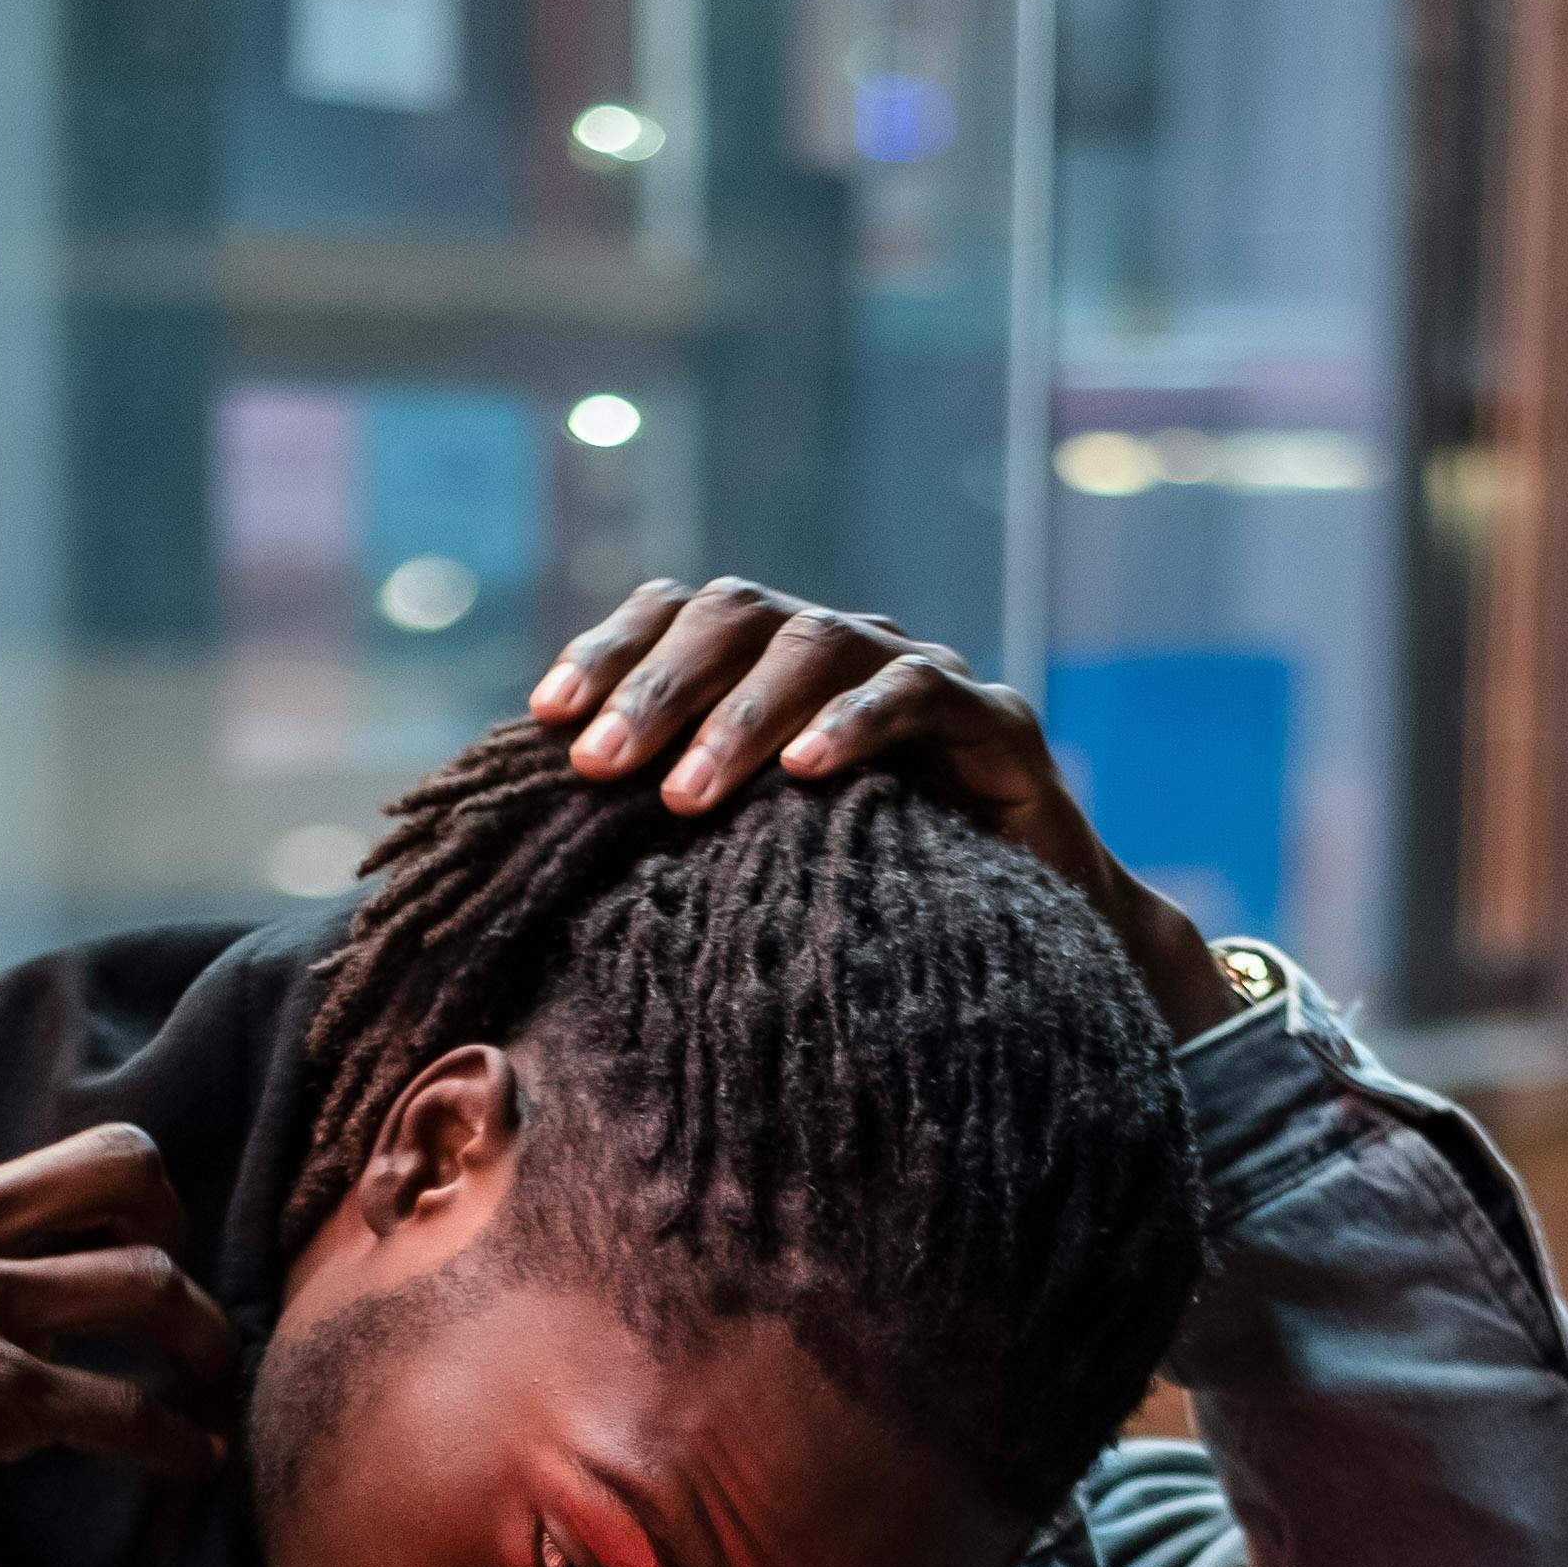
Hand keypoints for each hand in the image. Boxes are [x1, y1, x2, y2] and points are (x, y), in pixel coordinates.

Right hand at [0, 1111, 238, 1566]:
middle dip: (157, 1203)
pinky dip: (174, 1439)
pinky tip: (196, 1458)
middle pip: (110, 1161)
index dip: (4, 1173)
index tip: (22, 1216)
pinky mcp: (4, 1394)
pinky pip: (125, 1410)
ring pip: (147, 1282)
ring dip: (200, 1326)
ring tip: (213, 1362)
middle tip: (161, 1251)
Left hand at [529, 575, 1243, 1041]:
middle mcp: (846, 649)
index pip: (681, 616)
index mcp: (776, 667)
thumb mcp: (751, 858)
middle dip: (657, 688)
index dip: (611, 652)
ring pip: (818, 645)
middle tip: (597, 767)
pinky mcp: (997, 720)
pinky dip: (856, 725)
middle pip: (735, 616)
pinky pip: (918, 694)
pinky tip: (805, 773)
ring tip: (686, 795)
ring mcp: (923, 675)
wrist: (1028, 951)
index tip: (546, 719)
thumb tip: (539, 834)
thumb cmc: (870, 905)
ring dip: (742, 716)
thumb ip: (674, 821)